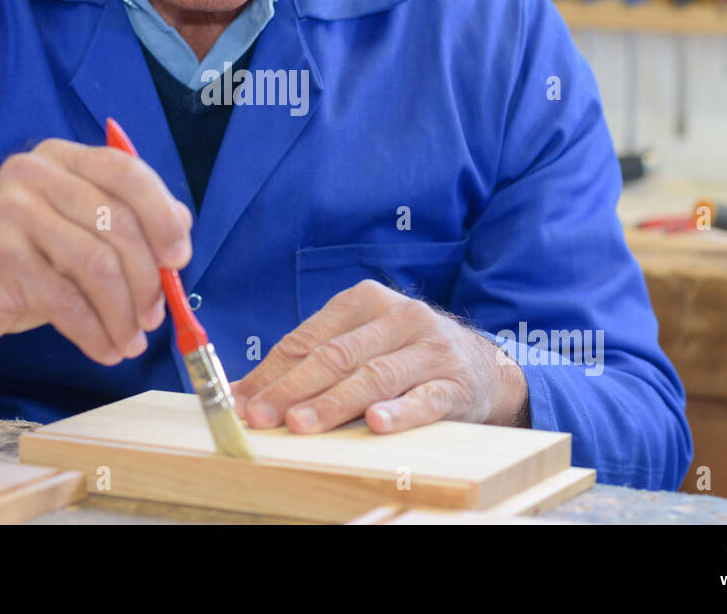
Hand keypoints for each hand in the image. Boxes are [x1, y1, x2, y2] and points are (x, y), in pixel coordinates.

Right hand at [0, 139, 192, 364]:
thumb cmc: (18, 264)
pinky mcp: (1, 255)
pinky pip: (68, 300)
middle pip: (118, 223)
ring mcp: (13, 210)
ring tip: (130, 340)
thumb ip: (123, 221)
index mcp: (60, 158)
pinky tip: (105, 349)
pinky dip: (95, 332)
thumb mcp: (72, 232)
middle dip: (147, 278)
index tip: (179, 257)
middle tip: (154, 315)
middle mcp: (34, 173)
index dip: (163, 215)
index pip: (128, 172)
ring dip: (124, 313)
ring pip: (98, 265)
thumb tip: (182, 228)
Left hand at [233, 280, 528, 433]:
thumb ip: (309, 361)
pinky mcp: (454, 382)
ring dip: (334, 403)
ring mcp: (429, 349)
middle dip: (294, 389)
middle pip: (337, 356)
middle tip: (264, 417)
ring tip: (302, 424)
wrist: (482, 364)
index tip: (244, 402)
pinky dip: (399, 412)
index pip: (309, 339)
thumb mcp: (360, 343)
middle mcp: (399, 317)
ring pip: (374, 376)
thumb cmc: (404, 353)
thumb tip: (244, 392)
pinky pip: (424, 399)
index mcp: (365, 301)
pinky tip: (375, 424)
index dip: (273, 372)